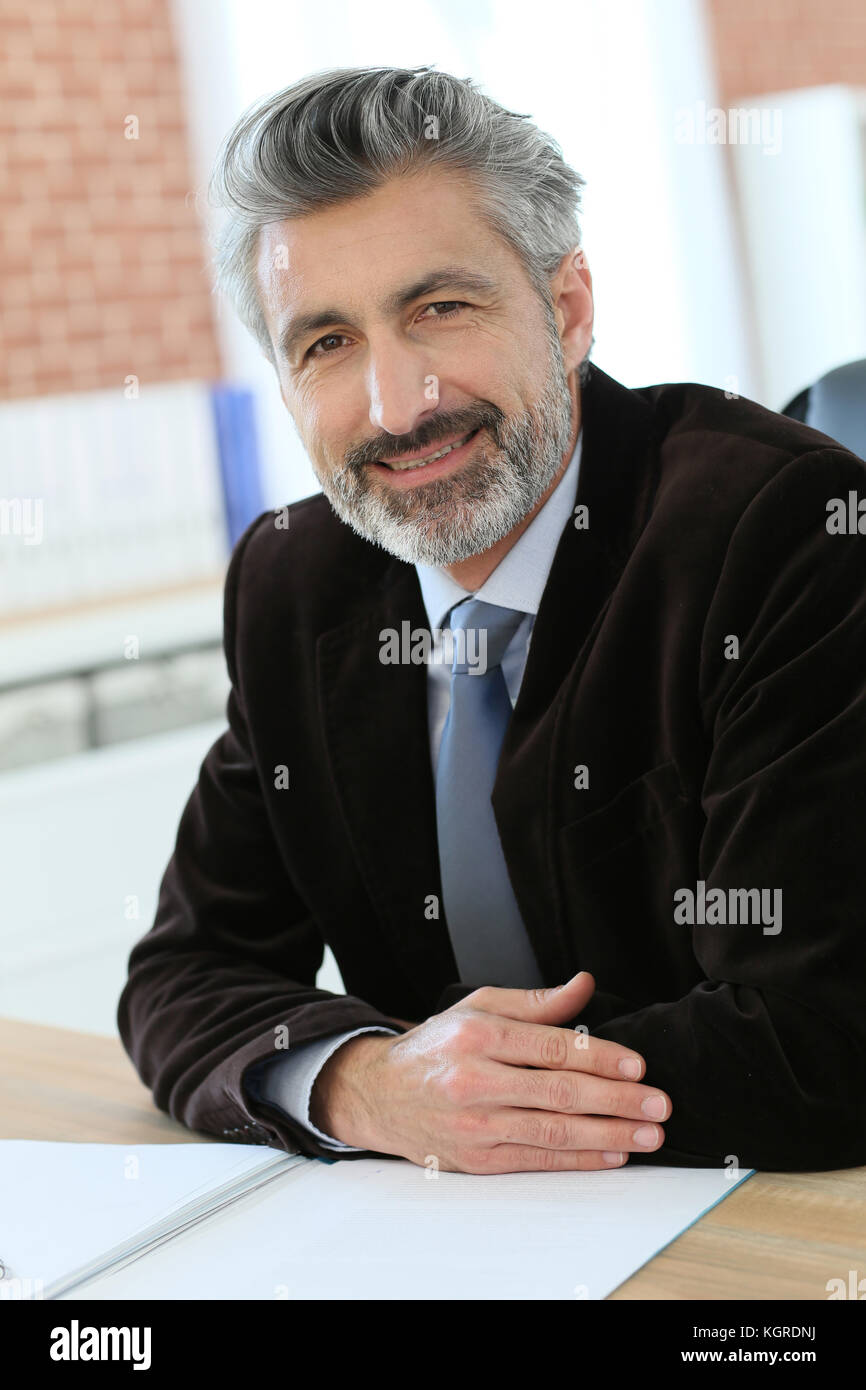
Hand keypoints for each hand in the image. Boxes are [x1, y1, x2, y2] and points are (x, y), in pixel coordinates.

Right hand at [309, 971, 671, 1172]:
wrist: (379, 1094)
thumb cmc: (436, 1046)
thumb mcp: (479, 1006)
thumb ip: (536, 1002)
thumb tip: (585, 984)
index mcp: (479, 1034)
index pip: (553, 1047)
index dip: (601, 1058)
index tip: (638, 1066)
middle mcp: (475, 1080)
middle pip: (559, 1092)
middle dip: (617, 1100)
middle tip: (658, 1104)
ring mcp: (475, 1125)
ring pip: (554, 1132)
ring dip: (608, 1134)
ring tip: (648, 1134)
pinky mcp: (477, 1160)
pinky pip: (538, 1160)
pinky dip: (580, 1159)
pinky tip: (612, 1153)